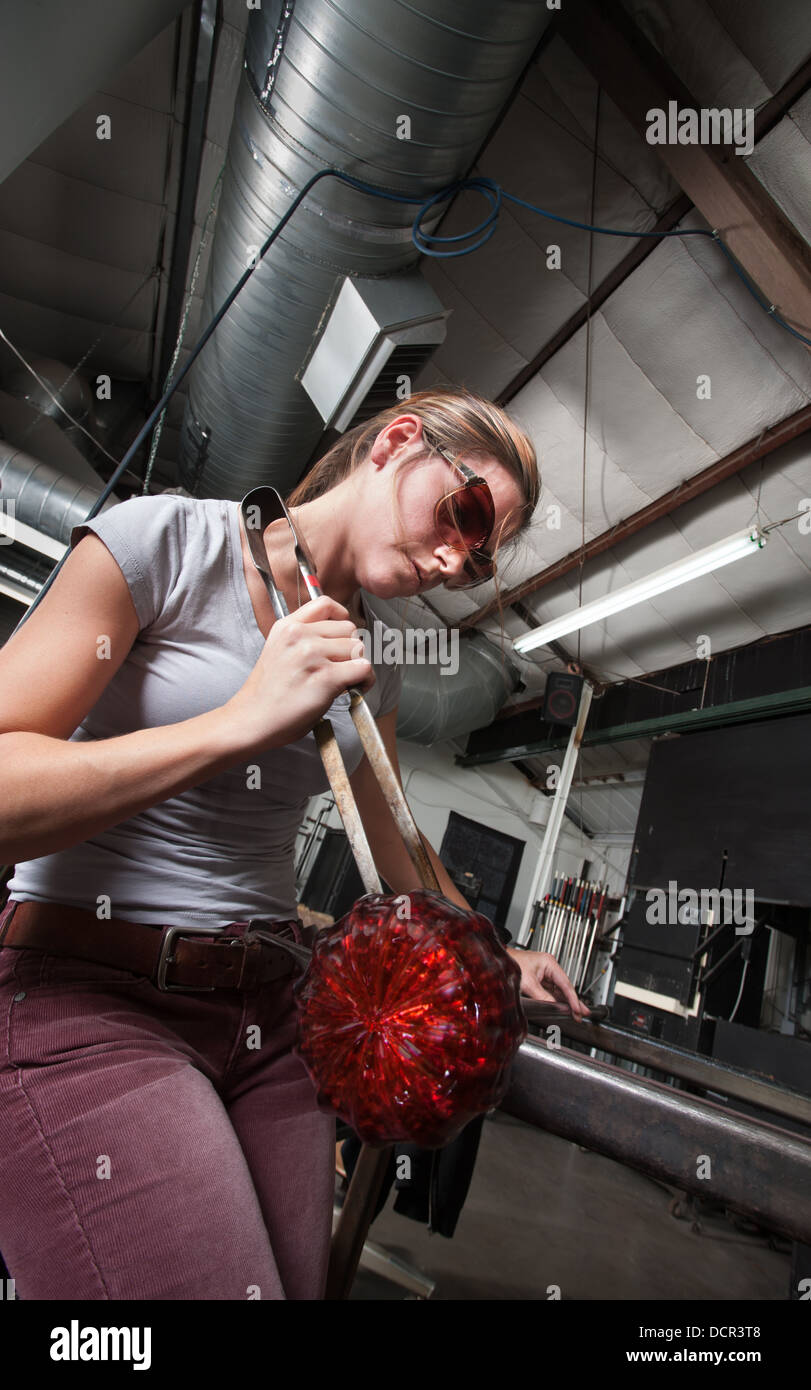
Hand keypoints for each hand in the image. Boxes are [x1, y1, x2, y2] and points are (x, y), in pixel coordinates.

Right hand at [222, 594, 374, 751]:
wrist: (253, 719)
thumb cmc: (268, 693)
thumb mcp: (278, 651)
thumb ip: (303, 638)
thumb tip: (339, 638)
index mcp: (287, 626)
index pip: (326, 604)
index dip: (342, 617)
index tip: (342, 634)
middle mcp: (299, 635)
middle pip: (349, 629)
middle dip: (350, 649)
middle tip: (342, 667)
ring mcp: (312, 654)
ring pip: (358, 648)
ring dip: (358, 665)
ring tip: (345, 680)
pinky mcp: (326, 677)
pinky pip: (363, 668)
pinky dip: (365, 680)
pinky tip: (353, 688)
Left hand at [506, 948, 589, 1018]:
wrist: (501, 960)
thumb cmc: (512, 965)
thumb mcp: (528, 983)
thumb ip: (542, 996)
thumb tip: (553, 1006)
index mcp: (549, 963)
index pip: (565, 984)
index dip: (573, 999)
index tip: (578, 1009)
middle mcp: (549, 967)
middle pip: (565, 987)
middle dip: (575, 1001)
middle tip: (583, 1013)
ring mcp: (546, 973)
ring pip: (560, 990)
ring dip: (567, 1002)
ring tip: (576, 1013)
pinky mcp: (541, 979)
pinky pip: (553, 991)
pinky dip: (559, 999)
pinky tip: (564, 1007)